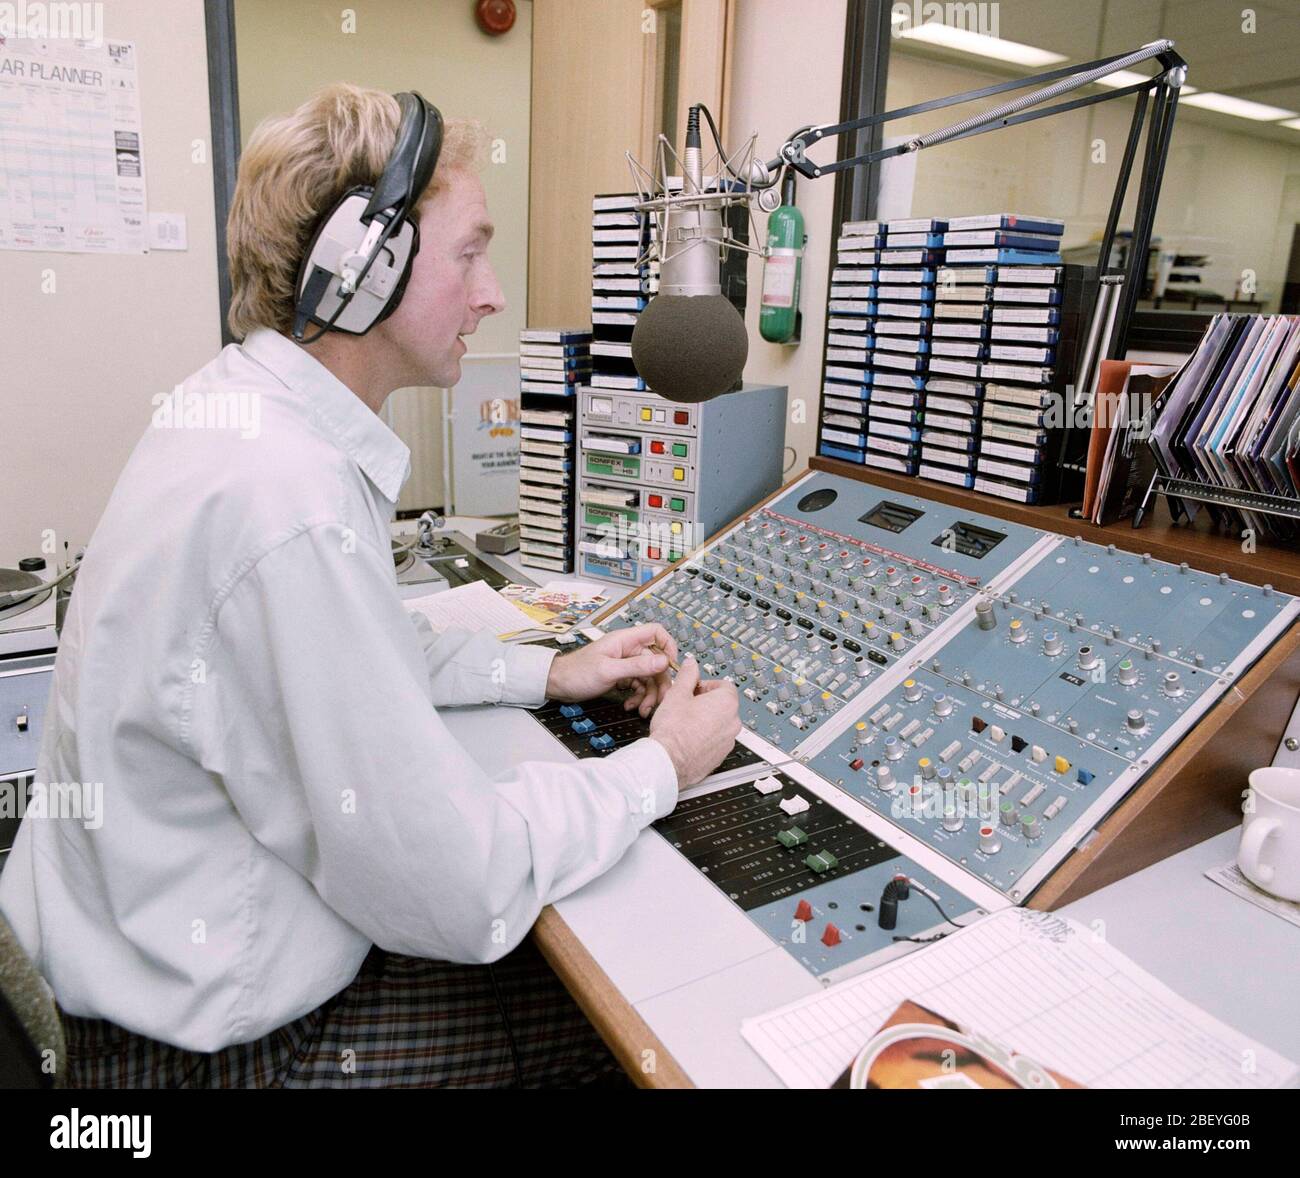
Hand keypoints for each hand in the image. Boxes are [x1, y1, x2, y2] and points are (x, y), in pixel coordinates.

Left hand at [545, 624, 677, 712]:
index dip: (668, 646)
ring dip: (649, 694)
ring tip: (643, 709)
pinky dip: (638, 697)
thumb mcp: (609, 670)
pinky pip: (639, 686)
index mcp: (626, 641)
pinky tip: (632, 705)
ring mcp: (625, 664)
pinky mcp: (621, 676)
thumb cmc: (576, 672)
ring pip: (649, 677)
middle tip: (660, 700)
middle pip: (656, 662)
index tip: (671, 666)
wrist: (558, 685)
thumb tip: (663, 661)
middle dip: (659, 682)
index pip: (656, 633)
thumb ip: (637, 666)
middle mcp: (628, 650)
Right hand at [649, 656, 740, 787]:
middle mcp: (733, 722)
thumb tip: (691, 665)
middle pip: (723, 704)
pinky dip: (705, 737)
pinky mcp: (720, 756)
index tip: (693, 689)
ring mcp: (728, 741)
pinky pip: (715, 740)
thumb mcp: (677, 693)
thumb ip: (687, 675)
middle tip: (686, 705)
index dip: (706, 685)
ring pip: (719, 723)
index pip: (724, 685)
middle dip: (706, 702)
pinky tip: (687, 737)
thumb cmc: (673, 730)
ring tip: (685, 722)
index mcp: (727, 703)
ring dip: (706, 720)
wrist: (669, 761)